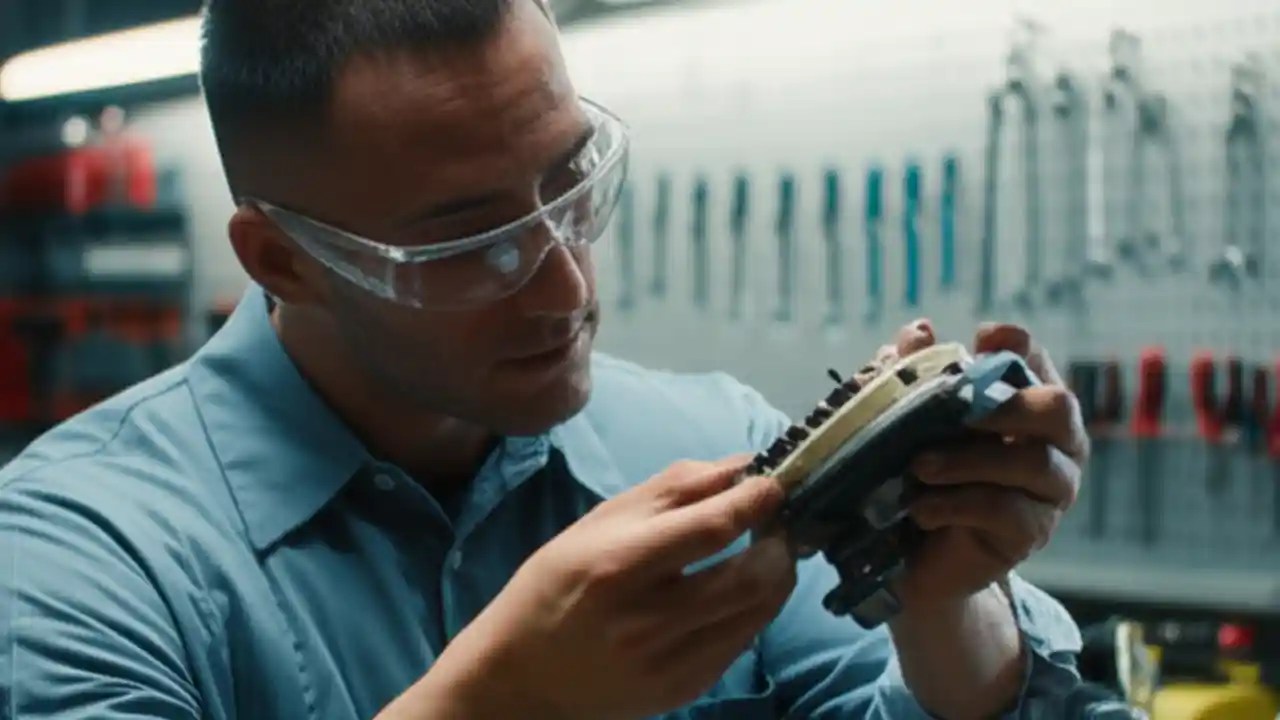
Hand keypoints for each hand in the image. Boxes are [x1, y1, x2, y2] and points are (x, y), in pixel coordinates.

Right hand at [411, 457, 795, 719]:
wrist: (520, 678)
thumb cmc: (555, 586)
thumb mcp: (599, 523)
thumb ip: (673, 490)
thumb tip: (738, 465)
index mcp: (619, 566)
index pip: (713, 528)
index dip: (757, 499)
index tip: (773, 481)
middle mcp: (648, 620)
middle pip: (753, 576)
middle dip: (780, 539)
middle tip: (776, 519)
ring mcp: (670, 662)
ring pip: (759, 611)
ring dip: (775, 572)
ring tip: (764, 549)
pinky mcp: (685, 688)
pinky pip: (743, 640)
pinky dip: (753, 607)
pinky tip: (735, 590)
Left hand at [880, 320, 1087, 608]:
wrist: (913, 558)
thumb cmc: (920, 475)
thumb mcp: (907, 421)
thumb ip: (912, 376)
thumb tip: (919, 332)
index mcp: (1028, 405)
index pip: (1038, 361)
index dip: (1018, 345)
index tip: (982, 338)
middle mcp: (1055, 445)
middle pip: (1059, 407)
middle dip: (1007, 405)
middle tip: (957, 411)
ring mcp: (1049, 493)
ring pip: (1032, 461)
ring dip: (969, 460)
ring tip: (919, 466)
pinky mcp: (1030, 535)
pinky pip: (1005, 510)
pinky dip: (956, 503)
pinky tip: (922, 507)